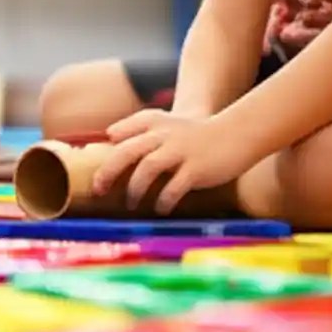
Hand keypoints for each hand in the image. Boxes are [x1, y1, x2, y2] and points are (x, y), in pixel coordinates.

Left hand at [92, 110, 260, 214]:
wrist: (237, 133)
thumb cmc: (198, 135)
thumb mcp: (169, 125)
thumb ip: (143, 132)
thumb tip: (111, 142)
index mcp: (154, 123)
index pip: (120, 131)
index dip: (105, 149)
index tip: (94, 167)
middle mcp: (163, 135)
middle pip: (126, 152)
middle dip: (107, 173)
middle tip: (98, 190)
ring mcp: (180, 152)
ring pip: (147, 168)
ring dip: (134, 189)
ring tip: (131, 203)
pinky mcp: (196, 169)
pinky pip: (173, 187)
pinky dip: (163, 200)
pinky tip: (160, 208)